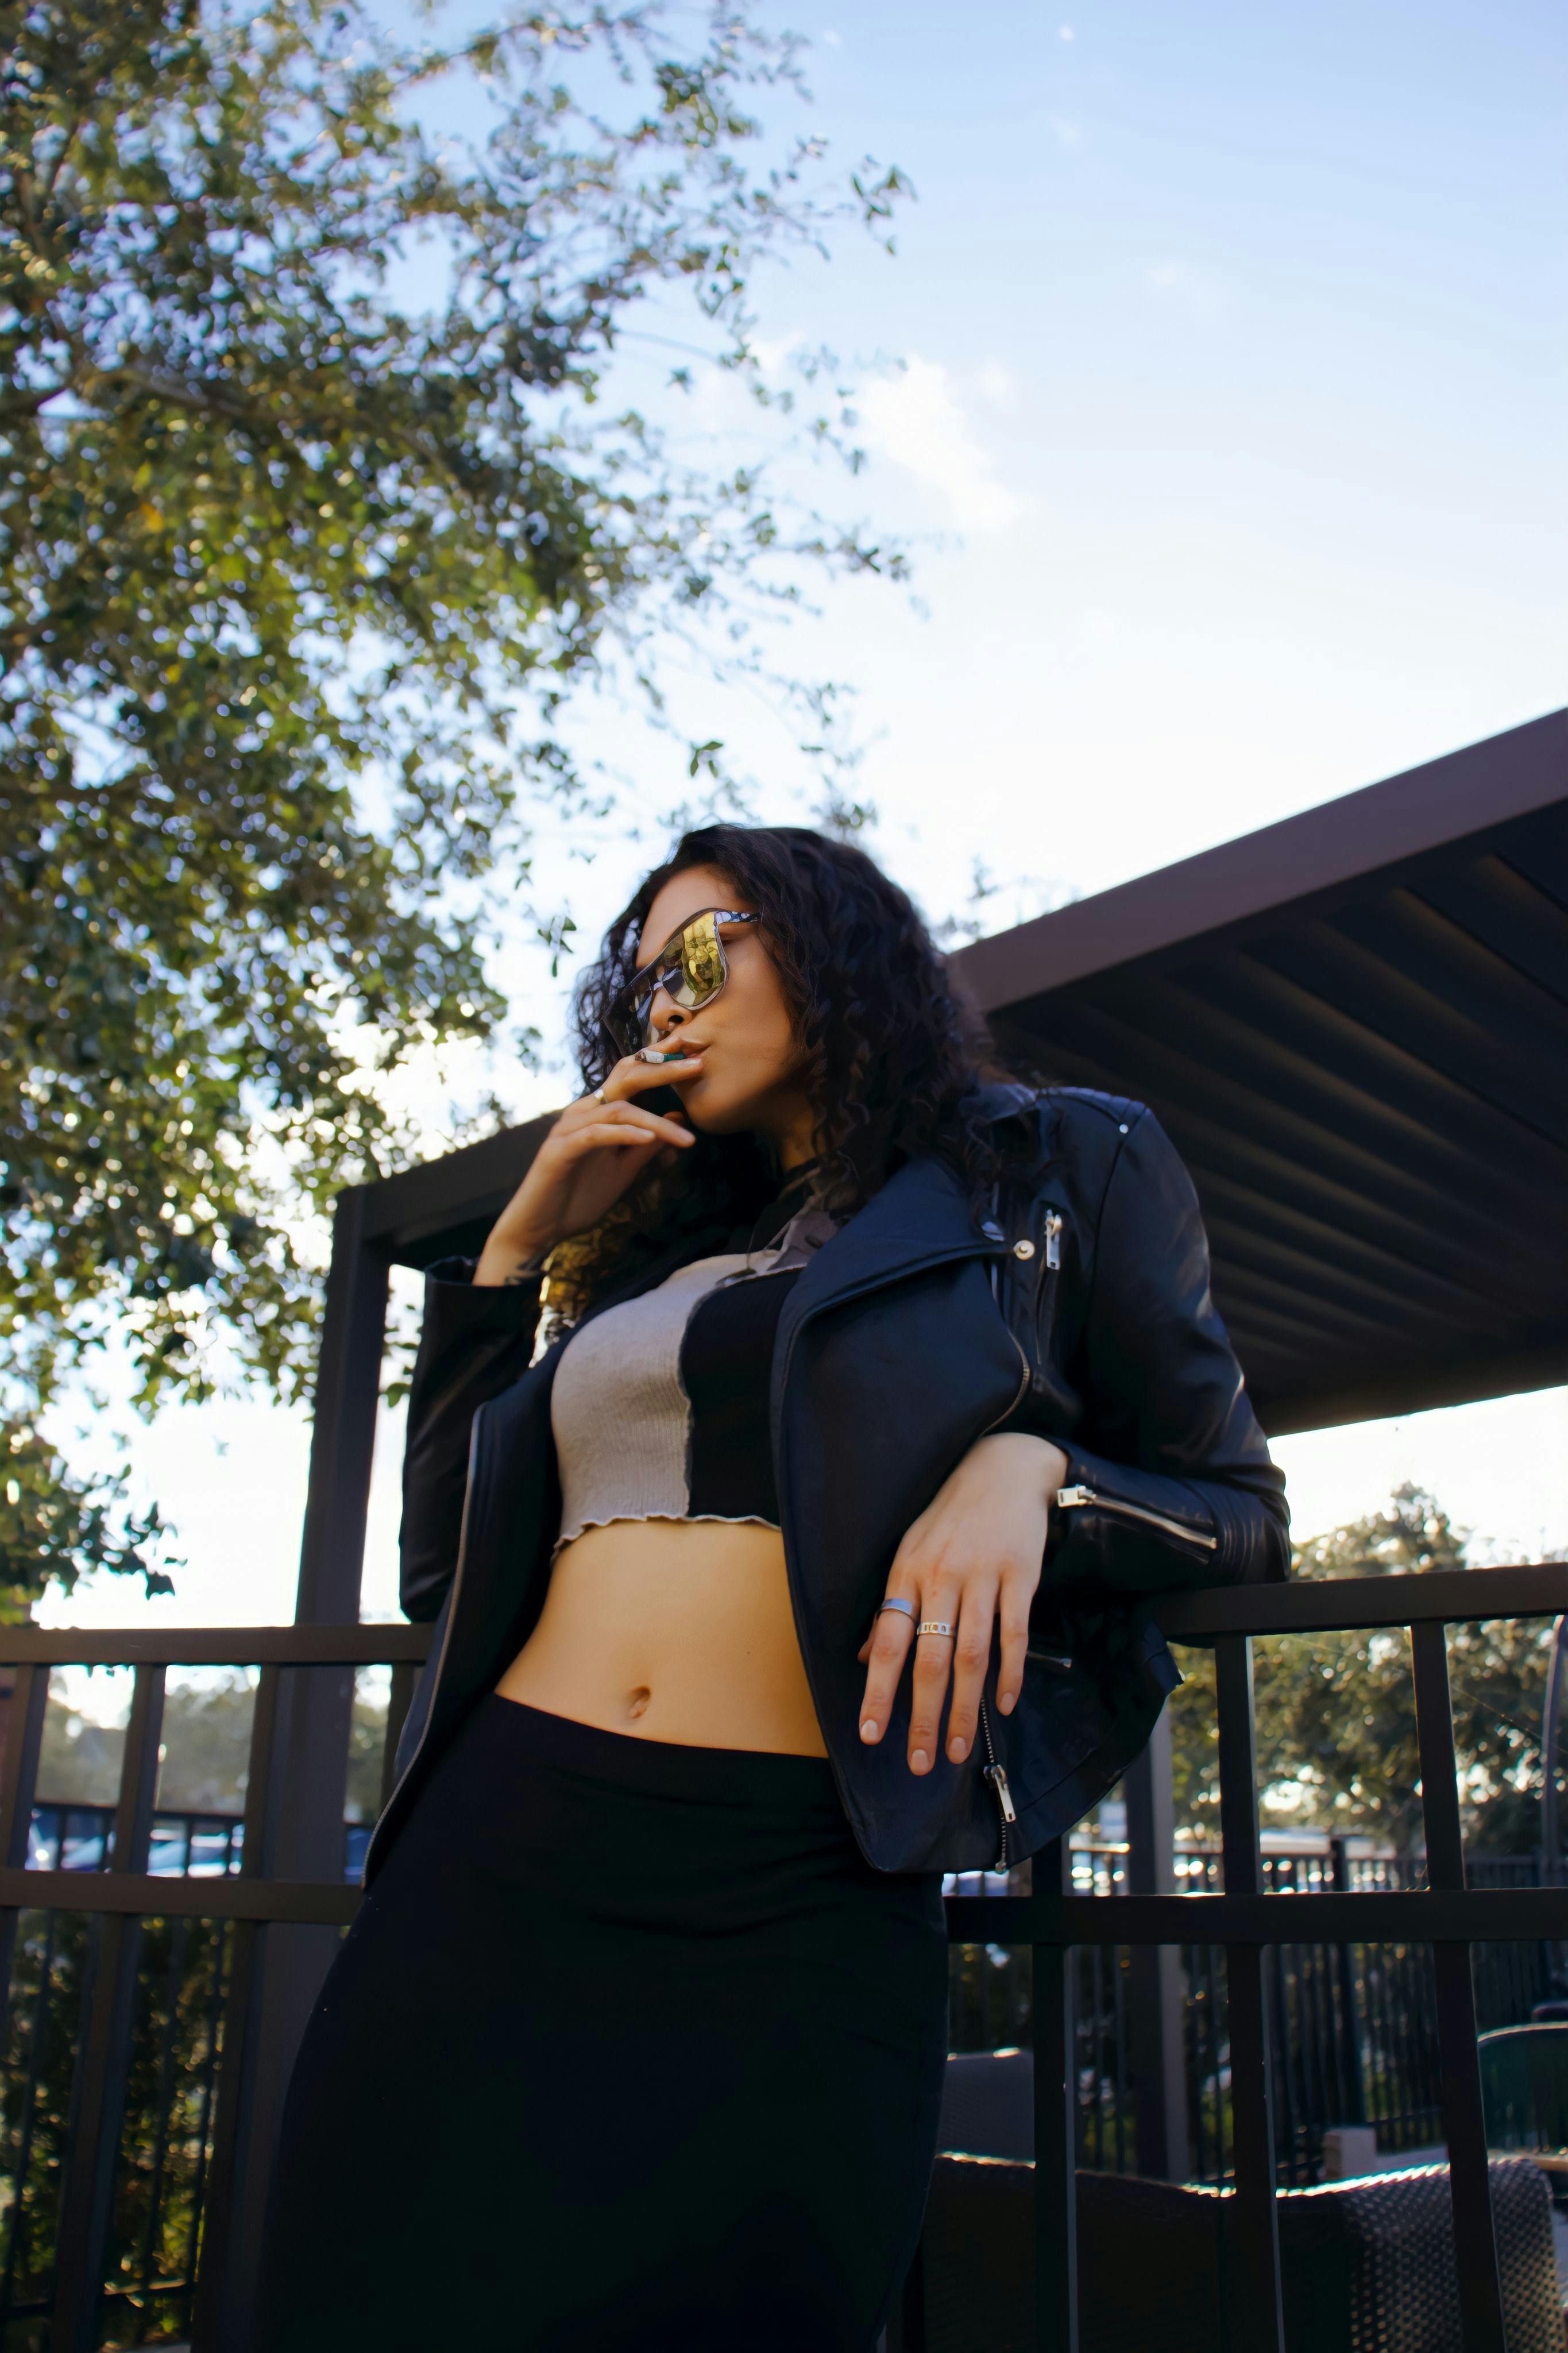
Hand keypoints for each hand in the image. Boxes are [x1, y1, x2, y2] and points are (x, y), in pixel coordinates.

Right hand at [473, 1048, 704, 1285]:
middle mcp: (583, 1111)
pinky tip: (648, 1139)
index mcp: (599, 1111)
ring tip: (686, 1136)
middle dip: (664, 1069)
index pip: (633, 1076)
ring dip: (656, 1122)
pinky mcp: (559, 1150)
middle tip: (698, 1065)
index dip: (664, 1063)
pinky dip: (624, 1134)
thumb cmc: (580, 1197)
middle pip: (626, 1077)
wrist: (541, 1228)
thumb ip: (648, 1143)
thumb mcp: (625, 1168)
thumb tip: (679, 1117)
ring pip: (618, 1110)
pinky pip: (596, 1135)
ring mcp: (569, 1128)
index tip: (698, 1057)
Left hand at [856, 1433, 1067, 1772]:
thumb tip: (865, 1660)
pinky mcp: (1021, 1575)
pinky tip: (1004, 1705)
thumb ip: (890, 1608)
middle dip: (922, 1716)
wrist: (1002, 1468)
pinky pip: (1014, 1633)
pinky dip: (1010, 1673)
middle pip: (929, 1658)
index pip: (887, 1642)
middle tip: (920, 1763)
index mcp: (906, 1573)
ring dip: (963, 1708)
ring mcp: (983, 1576)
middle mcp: (941, 1576)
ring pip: (971, 1655)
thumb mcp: (908, 1553)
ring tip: (957, 1749)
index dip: (877, 1691)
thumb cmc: (949, 1518)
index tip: (870, 1734)